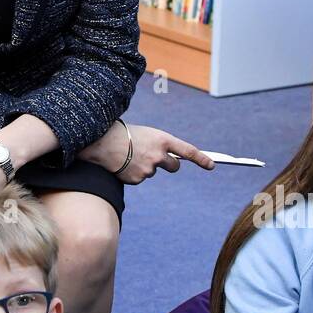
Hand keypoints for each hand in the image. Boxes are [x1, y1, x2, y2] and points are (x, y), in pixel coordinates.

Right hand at [81, 121, 214, 182]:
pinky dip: (133, 173)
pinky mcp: (138, 179)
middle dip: (168, 165)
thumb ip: (157, 145)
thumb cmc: (122, 134)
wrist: (100, 143)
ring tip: (128, 155)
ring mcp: (149, 169)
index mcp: (162, 139)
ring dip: (144, 166)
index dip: (202, 159)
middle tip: (154, 157)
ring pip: (153, 171)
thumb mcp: (144, 133)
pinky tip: (123, 164)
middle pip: (174, 167)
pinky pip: (140, 178)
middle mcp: (159, 155)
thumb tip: (163, 159)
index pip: (188, 151)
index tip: (211, 165)